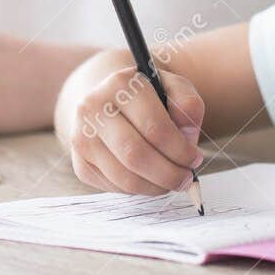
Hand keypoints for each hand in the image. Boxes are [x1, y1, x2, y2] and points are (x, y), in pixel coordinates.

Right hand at [58, 64, 204, 194]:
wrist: (109, 103)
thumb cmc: (148, 98)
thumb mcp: (173, 88)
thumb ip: (188, 104)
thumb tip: (188, 134)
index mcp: (119, 84)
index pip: (154, 126)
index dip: (180, 149)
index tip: (195, 159)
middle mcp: (93, 108)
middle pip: (136, 154)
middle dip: (168, 174)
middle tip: (186, 179)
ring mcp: (81, 137)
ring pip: (124, 177)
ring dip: (155, 187)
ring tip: (171, 182)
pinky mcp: (80, 162)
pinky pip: (113, 187)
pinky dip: (138, 190)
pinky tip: (149, 179)